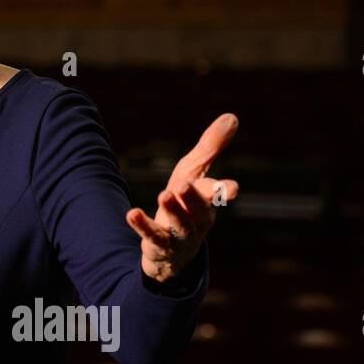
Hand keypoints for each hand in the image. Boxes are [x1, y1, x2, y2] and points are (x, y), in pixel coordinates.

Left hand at [126, 113, 239, 283]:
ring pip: (180, 225)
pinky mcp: (159, 245)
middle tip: (185, 184)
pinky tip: (131, 213)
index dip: (225, 191)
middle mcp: (198, 220)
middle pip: (199, 210)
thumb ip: (211, 148)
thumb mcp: (194, 171)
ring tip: (164, 194)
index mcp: (209, 201)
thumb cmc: (186, 201)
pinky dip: (142, 225)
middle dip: (194, 198)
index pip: (219, 194)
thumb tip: (232, 116)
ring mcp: (180, 236)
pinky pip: (152, 236)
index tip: (232, 188)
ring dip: (173, 211)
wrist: (173, 246)